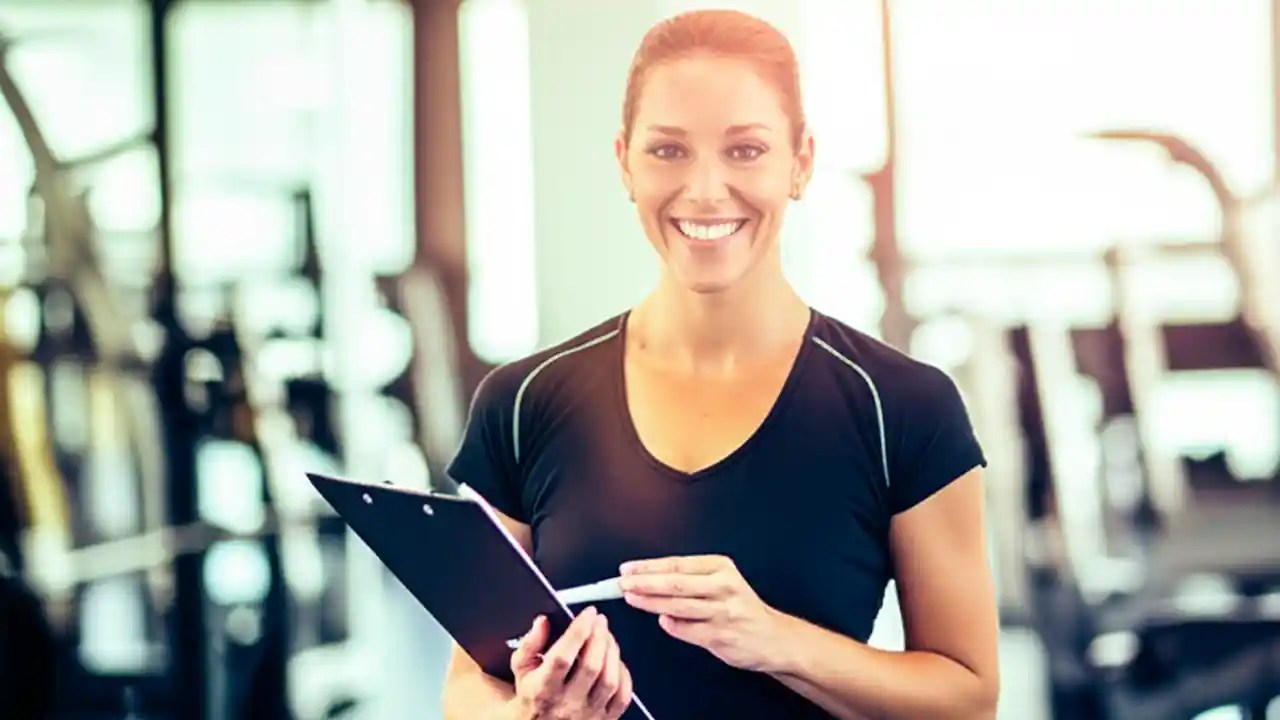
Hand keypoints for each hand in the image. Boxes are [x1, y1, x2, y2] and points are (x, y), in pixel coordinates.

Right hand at [507, 606, 632, 719]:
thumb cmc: (532, 694)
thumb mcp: (521, 667)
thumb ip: (530, 642)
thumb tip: (543, 621)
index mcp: (542, 689)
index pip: (562, 658)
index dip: (578, 631)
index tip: (587, 613)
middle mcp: (565, 704)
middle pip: (590, 666)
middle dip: (599, 636)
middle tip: (600, 620)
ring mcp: (587, 714)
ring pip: (609, 680)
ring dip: (612, 652)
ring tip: (607, 636)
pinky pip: (622, 696)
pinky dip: (623, 674)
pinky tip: (615, 660)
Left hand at [618, 554, 790, 672]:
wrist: (774, 637)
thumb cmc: (741, 608)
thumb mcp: (722, 582)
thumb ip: (690, 580)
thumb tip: (648, 580)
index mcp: (720, 568)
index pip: (677, 564)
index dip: (648, 567)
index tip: (627, 569)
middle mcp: (723, 587)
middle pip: (676, 583)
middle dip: (645, 583)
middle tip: (621, 583)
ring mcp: (723, 612)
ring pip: (678, 606)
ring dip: (651, 602)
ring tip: (632, 598)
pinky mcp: (721, 635)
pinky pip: (688, 630)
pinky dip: (672, 625)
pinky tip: (662, 621)